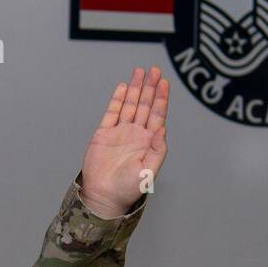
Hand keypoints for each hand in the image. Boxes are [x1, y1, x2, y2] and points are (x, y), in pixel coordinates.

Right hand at [79, 66, 169, 217]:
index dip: (161, 98)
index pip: (157, 115)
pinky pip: (112, 112)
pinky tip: (123, 87)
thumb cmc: (127, 189)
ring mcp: (120, 132)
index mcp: (148, 142)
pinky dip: (117, 99)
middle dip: (150, 87)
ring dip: (135, 89)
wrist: (103, 196)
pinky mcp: (104, 133)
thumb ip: (158, 150)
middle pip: (144, 105)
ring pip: (129, 105)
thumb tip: (162, 129)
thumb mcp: (148, 172)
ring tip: (140, 72)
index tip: (164, 83)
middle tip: (154, 70)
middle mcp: (135, 134)